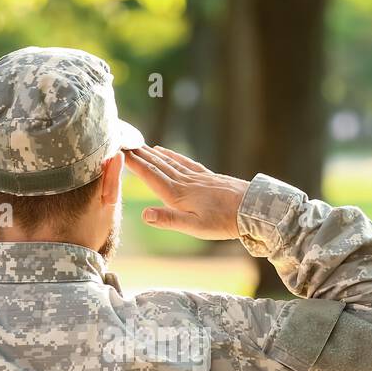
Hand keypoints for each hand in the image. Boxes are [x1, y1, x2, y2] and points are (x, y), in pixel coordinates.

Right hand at [124, 146, 248, 240]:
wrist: (252, 208)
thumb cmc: (222, 222)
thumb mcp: (194, 227)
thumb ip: (168, 219)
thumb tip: (144, 214)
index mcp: (177, 194)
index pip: (150, 176)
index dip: (134, 164)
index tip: (119, 152)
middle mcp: (184, 182)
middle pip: (157, 165)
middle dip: (139, 154)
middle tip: (123, 143)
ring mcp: (196, 177)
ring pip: (169, 162)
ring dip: (151, 153)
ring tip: (138, 146)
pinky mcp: (206, 176)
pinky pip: (183, 162)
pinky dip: (171, 155)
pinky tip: (165, 152)